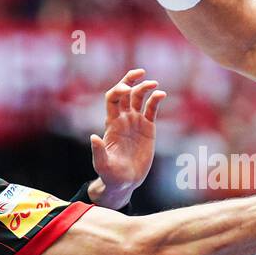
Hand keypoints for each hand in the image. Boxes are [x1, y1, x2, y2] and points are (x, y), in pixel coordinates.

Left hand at [89, 68, 165, 208]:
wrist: (125, 182)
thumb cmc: (110, 174)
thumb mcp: (102, 164)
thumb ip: (99, 151)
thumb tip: (94, 137)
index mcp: (111, 123)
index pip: (112, 99)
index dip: (118, 90)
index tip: (127, 90)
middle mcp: (123, 119)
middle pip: (125, 93)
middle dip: (130, 81)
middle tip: (140, 72)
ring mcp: (136, 122)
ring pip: (139, 98)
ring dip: (145, 88)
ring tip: (154, 84)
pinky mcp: (148, 128)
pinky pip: (152, 110)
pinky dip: (156, 100)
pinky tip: (161, 94)